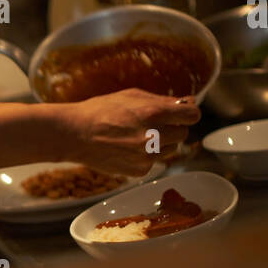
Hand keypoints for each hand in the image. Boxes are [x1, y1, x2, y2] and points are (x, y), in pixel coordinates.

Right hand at [60, 88, 200, 176]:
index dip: (187, 113)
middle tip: (152, 123)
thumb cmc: (101, 110)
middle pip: (183, 133)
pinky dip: (145, 156)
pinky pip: (154, 162)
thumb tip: (188, 102)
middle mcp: (154, 137)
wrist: (75, 134)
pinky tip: (127, 148)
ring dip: (161, 143)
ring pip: (170, 150)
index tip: (181, 113)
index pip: (192, 115)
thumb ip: (163, 101)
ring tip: (136, 136)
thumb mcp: (132, 96)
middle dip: (172, 127)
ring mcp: (147, 156)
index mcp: (154, 113)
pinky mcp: (139, 171)